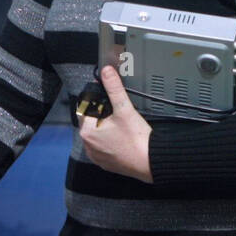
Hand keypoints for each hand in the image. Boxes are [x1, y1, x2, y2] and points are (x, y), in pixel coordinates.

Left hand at [78, 65, 152, 181]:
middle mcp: (87, 145)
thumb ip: (114, 88)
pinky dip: (111, 144)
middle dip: (102, 117)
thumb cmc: (136, 138)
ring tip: (123, 129)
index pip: (86, 110)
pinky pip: (104, 149)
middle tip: (120, 116)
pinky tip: (123, 141)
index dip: (98, 103)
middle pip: (91, 123)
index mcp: (87, 130)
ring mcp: (96, 156)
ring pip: (97, 136)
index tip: (111, 104)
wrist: (150, 161)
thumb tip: (107, 72)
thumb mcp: (125, 108)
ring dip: (106, 130)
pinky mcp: (105, 164)